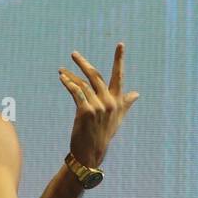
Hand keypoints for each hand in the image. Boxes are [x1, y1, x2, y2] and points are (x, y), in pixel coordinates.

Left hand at [59, 43, 139, 167]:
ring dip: (70, 76)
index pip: (119, 76)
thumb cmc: (104, 134)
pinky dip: (68, 84)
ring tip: (60, 70)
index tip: (120, 44)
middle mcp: (109, 102)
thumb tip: (137, 93)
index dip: (119, 60)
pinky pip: (76, 93)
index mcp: (117, 101)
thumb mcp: (118, 118)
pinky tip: (62, 78)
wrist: (91, 152)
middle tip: (73, 53)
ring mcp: (98, 106)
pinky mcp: (86, 111)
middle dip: (83, 64)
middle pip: (96, 76)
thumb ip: (126, 103)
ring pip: (82, 85)